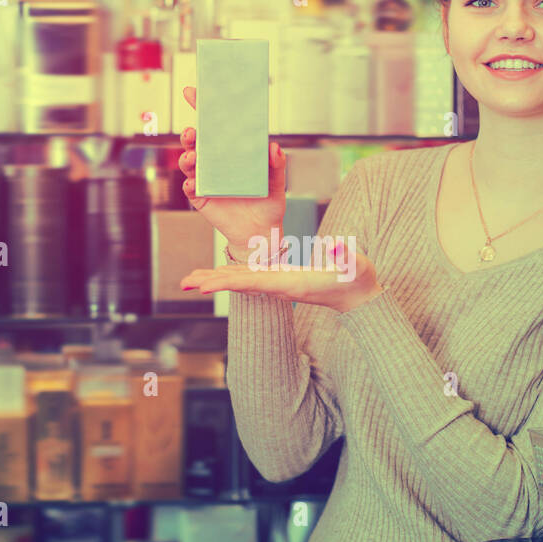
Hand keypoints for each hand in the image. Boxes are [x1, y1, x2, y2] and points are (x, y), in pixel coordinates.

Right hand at [178, 85, 285, 252]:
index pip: (215, 127)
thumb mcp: (277, 182)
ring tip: (192, 157)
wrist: (261, 232)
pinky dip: (189, 183)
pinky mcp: (200, 197)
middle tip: (192, 132)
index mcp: (231, 152)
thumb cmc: (269, 203)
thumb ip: (277, 165)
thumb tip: (275, 147)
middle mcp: (215, 162)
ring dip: (187, 157)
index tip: (193, 93)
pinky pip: (190, 188)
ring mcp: (206, 179)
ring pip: (189, 162)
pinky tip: (193, 182)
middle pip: (197, 142)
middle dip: (190, 134)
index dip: (203, 109)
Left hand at [180, 240, 383, 313]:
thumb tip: (336, 245)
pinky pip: (248, 278)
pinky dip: (229, 275)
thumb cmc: (358, 279)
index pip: (255, 282)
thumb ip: (347, 256)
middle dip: (212, 283)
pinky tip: (214, 273)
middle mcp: (280, 286)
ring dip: (214, 280)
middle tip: (183, 284)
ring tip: (188, 281)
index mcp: (292, 283)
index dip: (229, 282)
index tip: (206, 286)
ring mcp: (279, 284)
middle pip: (240, 284)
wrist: (359, 296)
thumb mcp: (357, 265)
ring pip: (240, 282)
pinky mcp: (280, 280)